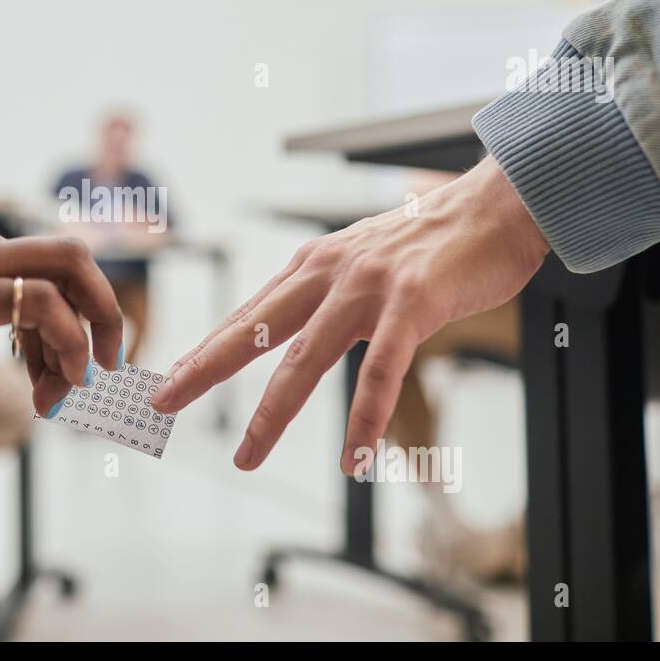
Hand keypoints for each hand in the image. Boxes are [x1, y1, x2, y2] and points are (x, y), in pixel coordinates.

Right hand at [0, 200, 122, 414]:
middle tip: (103, 365)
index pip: (41, 261)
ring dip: (88, 338)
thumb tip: (31, 345)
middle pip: (72, 255)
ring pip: (71, 272)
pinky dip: (67, 345)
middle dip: (103, 313)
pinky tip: (52, 385)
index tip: (63, 366)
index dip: (67, 317)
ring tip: (65, 390)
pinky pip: (46, 304)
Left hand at [150, 158, 547, 471]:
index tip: (169, 379)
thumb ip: (328, 292)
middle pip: (253, 329)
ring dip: (273, 413)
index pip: (247, 314)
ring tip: (248, 454)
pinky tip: (354, 455)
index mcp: (313, 266)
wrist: (495, 204)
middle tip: (164, 401)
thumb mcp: (363, 260)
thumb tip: (298, 328)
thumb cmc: (433, 242)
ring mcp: (367, 287)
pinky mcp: (411, 303)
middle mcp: (328, 272)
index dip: (205, 349)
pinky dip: (364, 418)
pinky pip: (381, 370)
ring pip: (305, 358)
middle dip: (204, 369)